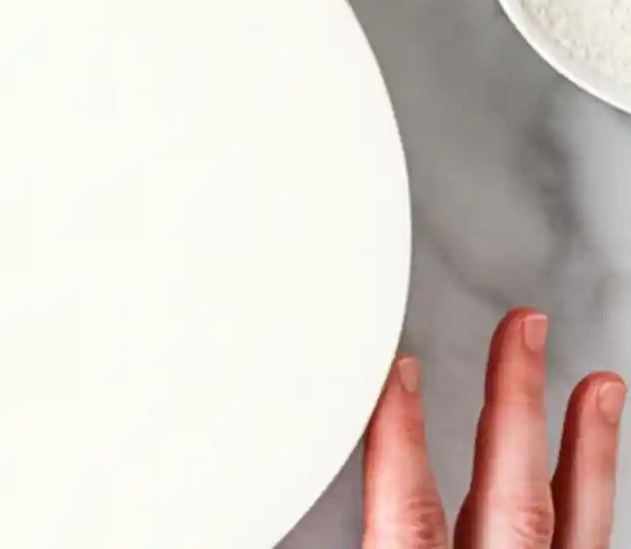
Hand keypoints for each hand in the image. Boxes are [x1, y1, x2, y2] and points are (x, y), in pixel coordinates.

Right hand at [363, 308, 624, 547]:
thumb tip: (261, 521)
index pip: (411, 515)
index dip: (402, 438)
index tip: (400, 370)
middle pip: (513, 504)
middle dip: (518, 406)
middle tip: (522, 330)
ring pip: (576, 526)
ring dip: (590, 450)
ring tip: (601, 384)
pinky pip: (587, 543)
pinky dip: (590, 490)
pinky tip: (591, 463)